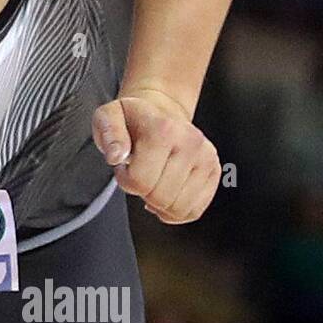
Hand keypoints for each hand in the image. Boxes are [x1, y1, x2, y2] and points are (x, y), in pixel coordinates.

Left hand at [92, 89, 220, 224]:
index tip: (124, 168)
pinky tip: (166, 194)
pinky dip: (176, 211)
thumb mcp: (108, 116)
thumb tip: (116, 156)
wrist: (161, 111)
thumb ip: (108, 134)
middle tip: (139, 174)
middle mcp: (191, 143)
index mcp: (164, 129)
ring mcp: (206, 158)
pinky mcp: (214, 171)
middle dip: (143, 193)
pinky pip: (195, 210)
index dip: (125, 181)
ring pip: (179, 208)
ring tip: (153, 182)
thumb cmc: (132, 119)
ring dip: (159, 204)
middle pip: (161, 198)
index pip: (141, 181)